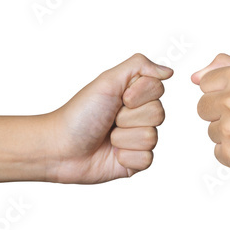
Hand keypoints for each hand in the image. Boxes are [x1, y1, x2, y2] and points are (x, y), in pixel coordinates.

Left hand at [45, 54, 171, 183]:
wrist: (60, 148)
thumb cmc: (79, 115)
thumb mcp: (107, 81)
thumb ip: (139, 66)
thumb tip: (168, 71)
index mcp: (133, 94)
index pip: (158, 89)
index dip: (138, 95)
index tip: (120, 98)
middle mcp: (138, 116)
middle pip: (158, 113)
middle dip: (128, 117)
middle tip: (109, 120)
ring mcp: (137, 140)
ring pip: (152, 137)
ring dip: (123, 138)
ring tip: (107, 138)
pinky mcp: (135, 162)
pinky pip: (147, 158)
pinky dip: (126, 156)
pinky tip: (112, 154)